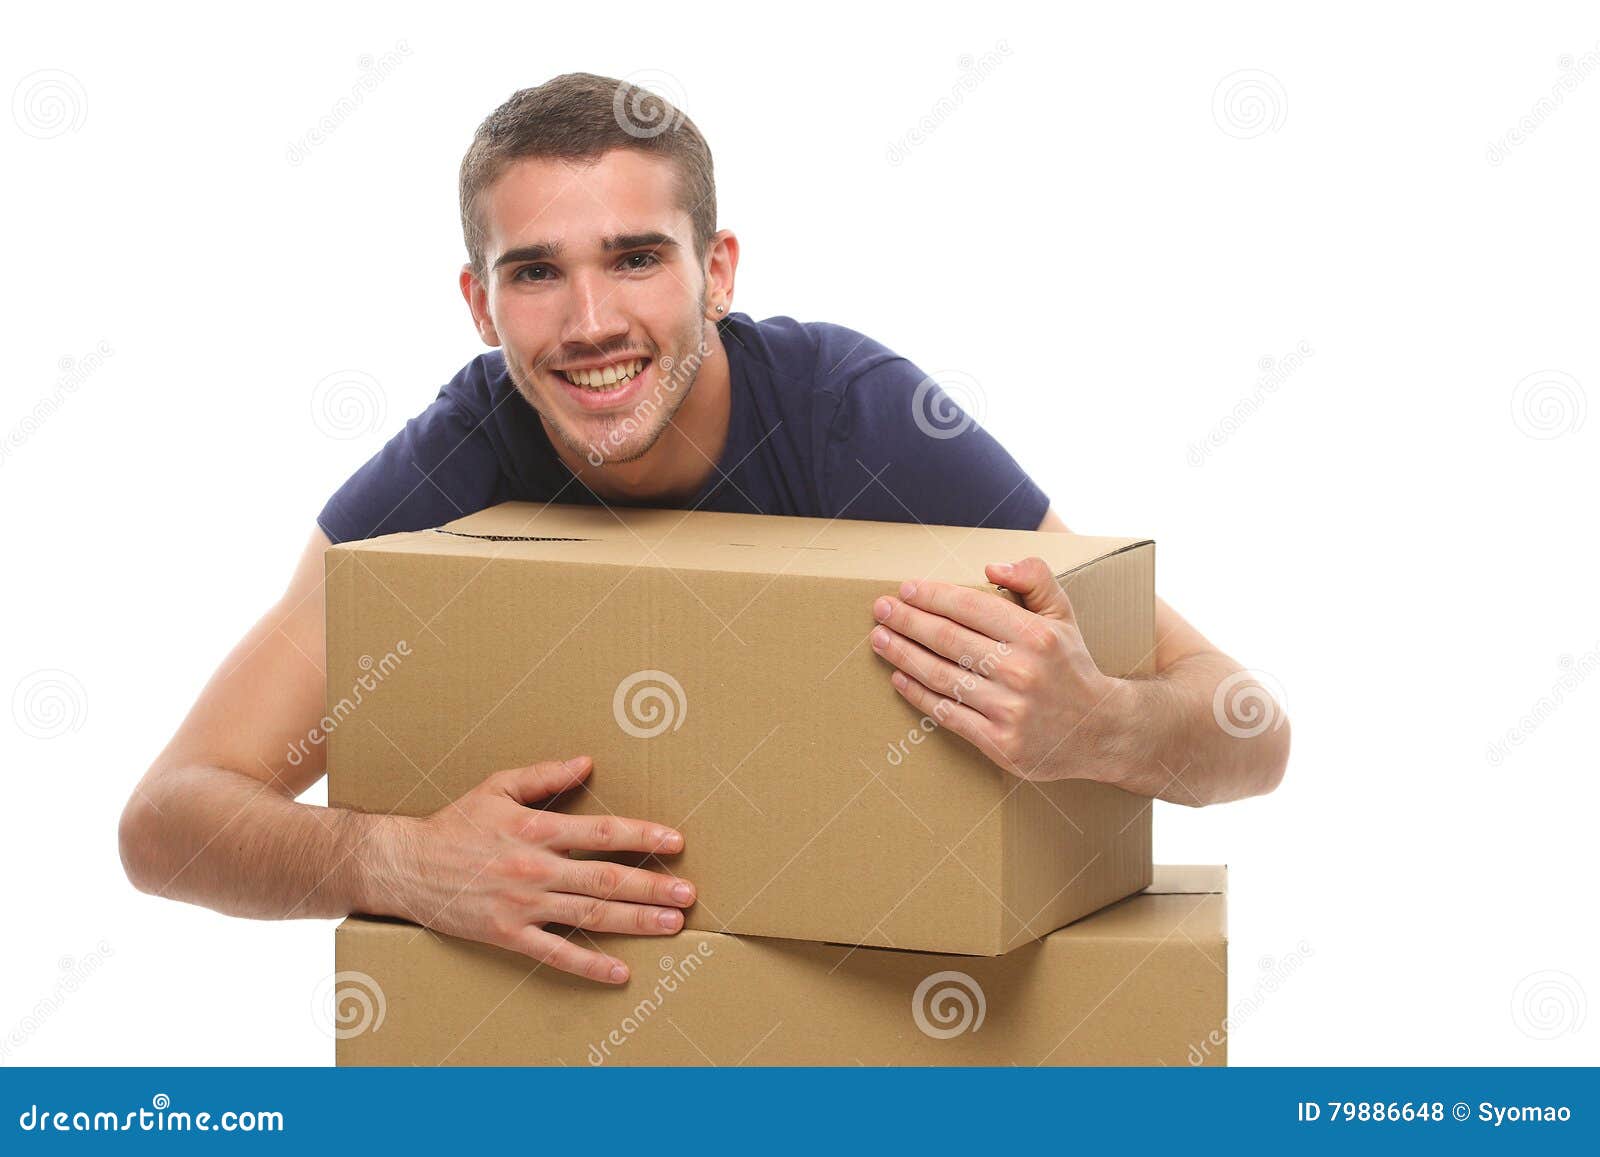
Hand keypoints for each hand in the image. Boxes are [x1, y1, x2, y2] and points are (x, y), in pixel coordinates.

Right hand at [361, 755, 693, 983]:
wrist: (405, 865)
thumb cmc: (455, 823)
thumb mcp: (497, 787)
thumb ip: (545, 776)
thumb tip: (588, 762)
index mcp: (536, 829)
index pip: (602, 833)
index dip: (642, 836)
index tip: (675, 842)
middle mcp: (535, 869)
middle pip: (605, 878)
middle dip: (652, 886)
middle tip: (689, 894)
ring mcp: (523, 905)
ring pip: (589, 915)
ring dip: (634, 920)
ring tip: (671, 924)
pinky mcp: (507, 935)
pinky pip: (555, 953)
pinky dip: (590, 964)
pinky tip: (621, 971)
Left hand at [868, 556, 1134, 783]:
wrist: (1100, 731)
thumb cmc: (1071, 665)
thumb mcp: (1063, 614)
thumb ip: (1034, 578)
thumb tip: (991, 566)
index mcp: (1035, 635)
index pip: (970, 607)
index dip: (933, 596)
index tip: (906, 589)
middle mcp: (1021, 671)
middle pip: (948, 640)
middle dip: (907, 621)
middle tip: (880, 609)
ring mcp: (1009, 710)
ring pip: (941, 677)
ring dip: (903, 655)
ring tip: (879, 639)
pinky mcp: (999, 743)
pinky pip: (947, 713)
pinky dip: (917, 694)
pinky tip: (899, 677)